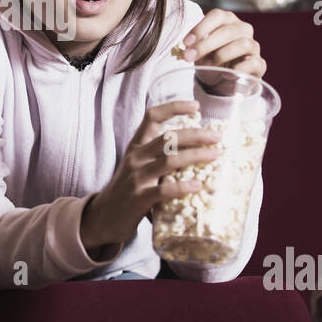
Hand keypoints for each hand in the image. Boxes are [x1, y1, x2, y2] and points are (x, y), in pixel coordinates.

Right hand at [81, 99, 222, 249]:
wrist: (104, 216)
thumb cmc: (128, 190)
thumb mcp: (138, 165)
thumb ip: (158, 156)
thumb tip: (196, 149)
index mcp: (136, 146)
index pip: (152, 117)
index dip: (174, 107)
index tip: (195, 105)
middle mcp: (136, 157)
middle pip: (169, 138)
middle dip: (196, 134)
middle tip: (218, 136)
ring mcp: (137, 177)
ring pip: (170, 160)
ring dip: (196, 156)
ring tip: (216, 155)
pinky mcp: (139, 198)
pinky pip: (164, 190)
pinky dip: (183, 186)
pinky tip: (198, 185)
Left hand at [176, 8, 265, 76]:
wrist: (222, 81)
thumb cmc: (210, 59)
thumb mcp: (200, 50)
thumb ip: (195, 45)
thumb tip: (186, 48)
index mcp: (228, 20)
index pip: (217, 16)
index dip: (201, 28)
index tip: (186, 43)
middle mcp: (243, 30)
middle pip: (228, 31)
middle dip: (206, 44)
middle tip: (189, 56)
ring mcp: (253, 46)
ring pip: (242, 44)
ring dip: (221, 55)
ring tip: (207, 65)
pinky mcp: (259, 64)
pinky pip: (254, 63)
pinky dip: (238, 69)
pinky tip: (225, 75)